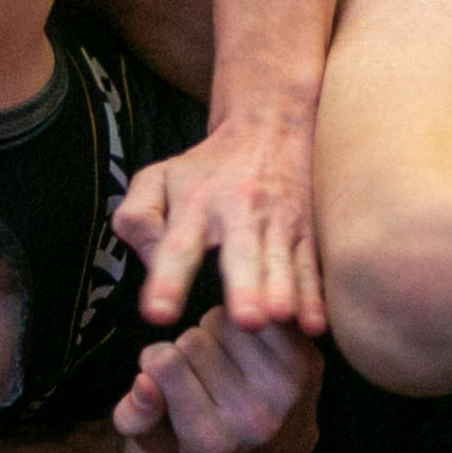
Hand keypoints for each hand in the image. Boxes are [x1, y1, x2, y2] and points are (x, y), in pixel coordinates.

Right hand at [110, 307, 322, 452]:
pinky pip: (260, 312)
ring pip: (226, 321)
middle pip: (193, 340)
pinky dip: (248, 320)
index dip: (156, 359)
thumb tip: (144, 382)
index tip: (166, 376)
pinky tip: (250, 344)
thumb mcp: (157, 440)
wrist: (274, 448)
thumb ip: (134, 417)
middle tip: (202, 371)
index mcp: (210, 442)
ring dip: (219, 332)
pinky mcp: (308, 362)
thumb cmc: (204, 436)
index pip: (164, 364)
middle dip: (189, 347)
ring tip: (227, 360)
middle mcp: (252, 421)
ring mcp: (285, 390)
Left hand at [112, 112, 326, 334]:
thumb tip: (149, 264)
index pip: (178, 245)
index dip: (167, 279)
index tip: (158, 313)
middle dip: (244, 286)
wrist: (270, 127)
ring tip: (280, 317)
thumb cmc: (206, 168)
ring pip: (282, 261)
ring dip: (283, 292)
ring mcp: (278, 222)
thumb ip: (137, 219)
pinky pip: (310, 266)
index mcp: (195, 204)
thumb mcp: (157, 178)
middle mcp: (239, 212)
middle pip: (241, 253)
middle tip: (246, 320)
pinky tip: (314, 325)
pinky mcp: (306, 232)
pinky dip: (314, 296)